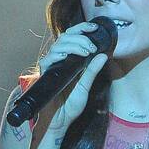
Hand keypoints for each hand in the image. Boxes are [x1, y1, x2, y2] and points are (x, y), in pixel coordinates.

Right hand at [35, 22, 109, 138]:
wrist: (59, 121)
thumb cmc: (70, 106)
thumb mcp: (86, 87)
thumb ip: (92, 71)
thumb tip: (103, 55)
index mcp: (69, 60)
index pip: (73, 37)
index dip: (82, 29)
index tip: (95, 27)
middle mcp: (58, 60)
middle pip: (65, 37)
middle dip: (80, 36)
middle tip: (91, 46)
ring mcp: (51, 65)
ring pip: (58, 45)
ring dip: (74, 45)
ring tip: (86, 52)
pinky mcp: (44, 73)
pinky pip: (49, 58)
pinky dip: (59, 54)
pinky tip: (67, 56)